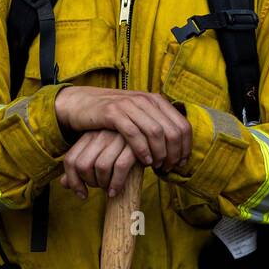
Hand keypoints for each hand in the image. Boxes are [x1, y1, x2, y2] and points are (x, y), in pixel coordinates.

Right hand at [54, 86, 190, 173]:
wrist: (82, 104)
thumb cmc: (113, 115)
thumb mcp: (139, 114)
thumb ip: (156, 123)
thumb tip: (178, 144)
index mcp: (156, 100)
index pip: (182, 125)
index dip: (186, 147)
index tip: (182, 163)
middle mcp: (145, 100)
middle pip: (172, 131)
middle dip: (174, 154)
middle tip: (169, 168)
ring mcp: (129, 105)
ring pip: (156, 132)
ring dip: (160, 154)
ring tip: (157, 167)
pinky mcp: (113, 113)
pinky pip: (134, 134)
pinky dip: (142, 150)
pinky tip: (145, 162)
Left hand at [58, 129, 138, 198]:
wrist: (150, 137)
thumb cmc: (121, 150)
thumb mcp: (99, 154)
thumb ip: (81, 167)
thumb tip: (63, 184)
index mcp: (89, 135)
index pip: (70, 160)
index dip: (73, 182)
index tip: (82, 194)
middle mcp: (100, 134)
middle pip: (83, 165)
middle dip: (89, 183)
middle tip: (100, 188)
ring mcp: (116, 138)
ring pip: (100, 167)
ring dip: (103, 184)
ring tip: (109, 189)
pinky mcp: (133, 145)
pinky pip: (120, 167)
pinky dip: (117, 184)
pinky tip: (116, 191)